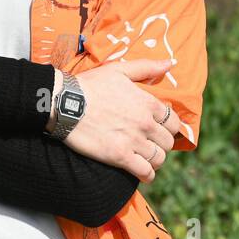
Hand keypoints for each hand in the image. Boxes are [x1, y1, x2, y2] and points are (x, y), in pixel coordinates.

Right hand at [59, 59, 181, 183]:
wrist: (65, 102)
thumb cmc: (91, 85)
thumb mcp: (119, 70)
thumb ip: (147, 68)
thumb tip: (170, 63)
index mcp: (148, 103)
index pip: (174, 122)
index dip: (169, 128)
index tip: (160, 129)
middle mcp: (145, 123)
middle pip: (168, 142)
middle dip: (161, 144)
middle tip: (150, 144)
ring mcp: (134, 141)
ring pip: (159, 159)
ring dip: (154, 160)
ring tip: (145, 158)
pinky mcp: (120, 156)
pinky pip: (145, 173)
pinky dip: (147, 175)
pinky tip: (141, 172)